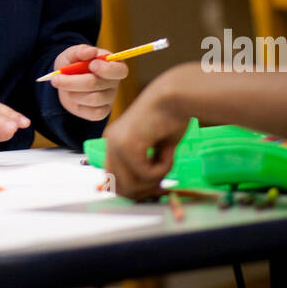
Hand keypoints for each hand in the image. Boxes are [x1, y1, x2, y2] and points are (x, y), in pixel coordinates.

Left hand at [48, 45, 128, 122]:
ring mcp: (110, 98)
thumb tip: (92, 51)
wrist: (65, 80)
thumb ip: (80, 51)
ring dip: (73, 93)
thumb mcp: (72, 54)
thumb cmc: (73, 63)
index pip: (119, 70)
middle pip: (97, 84)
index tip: (91, 65)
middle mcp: (114, 82)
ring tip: (64, 87)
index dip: (106, 69)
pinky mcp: (102, 111)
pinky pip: (94, 113)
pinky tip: (73, 97)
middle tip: (56, 79)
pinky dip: (79, 105)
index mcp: (113, 64)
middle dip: (73, 82)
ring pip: (93, 99)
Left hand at [104, 75, 188, 199]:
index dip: (136, 191)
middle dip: (144, 192)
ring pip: (132, 185)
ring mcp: (116, 144)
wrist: (175, 96)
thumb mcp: (156, 149)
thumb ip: (146, 167)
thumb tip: (147, 192)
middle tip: (163, 184)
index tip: (156, 189)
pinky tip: (168, 152)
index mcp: (114, 142)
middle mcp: (110, 143)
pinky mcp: (128, 146)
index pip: (115, 180)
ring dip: (155, 181)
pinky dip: (162, 169)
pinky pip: (145, 175)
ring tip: (167, 161)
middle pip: (120, 188)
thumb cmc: (171, 117)